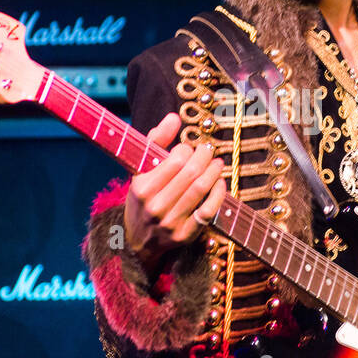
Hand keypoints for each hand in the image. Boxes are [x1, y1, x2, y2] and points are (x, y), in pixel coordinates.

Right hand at [124, 112, 225, 273]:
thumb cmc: (142, 198)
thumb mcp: (140, 169)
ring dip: (214, 171)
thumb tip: (174, 117)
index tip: (188, 149)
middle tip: (207, 150)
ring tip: (216, 162)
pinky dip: (218, 193)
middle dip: (204, 156)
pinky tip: (219, 182)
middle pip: (191, 173)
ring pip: (201, 189)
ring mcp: (170, 223)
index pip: (175, 160)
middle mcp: (155, 206)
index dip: (187, 150)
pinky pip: (209, 210)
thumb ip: (156, 141)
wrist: (138, 240)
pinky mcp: (185, 235)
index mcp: (141, 188)